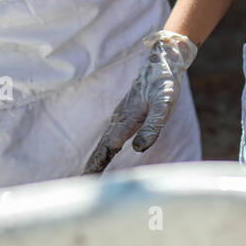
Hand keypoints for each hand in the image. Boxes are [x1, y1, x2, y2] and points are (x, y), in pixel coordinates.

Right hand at [83, 31, 197, 173]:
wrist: (160, 63)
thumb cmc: (163, 83)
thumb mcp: (164, 104)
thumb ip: (152, 126)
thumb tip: (138, 149)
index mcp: (125, 119)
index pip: (108, 147)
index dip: (99, 164)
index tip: (88, 180)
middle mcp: (119, 119)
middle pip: (102, 147)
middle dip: (92, 165)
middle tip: (81, 183)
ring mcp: (120, 118)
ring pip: (104, 143)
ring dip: (95, 160)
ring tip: (88, 176)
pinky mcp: (124, 117)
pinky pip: (110, 138)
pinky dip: (102, 151)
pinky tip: (102, 158)